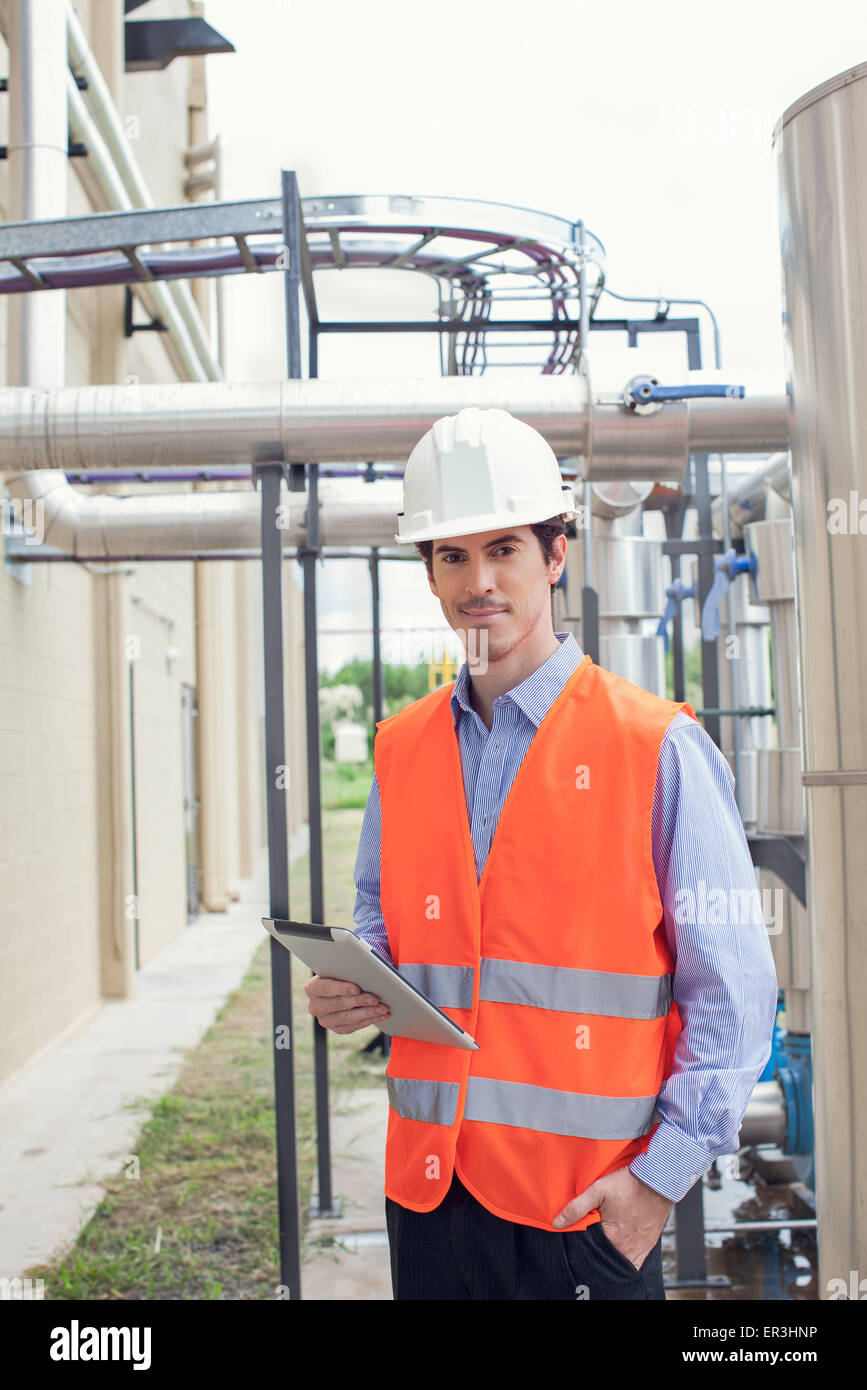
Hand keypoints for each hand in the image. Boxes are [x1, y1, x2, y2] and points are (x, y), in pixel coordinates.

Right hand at [304, 975, 389, 1034]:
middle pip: (339, 1004)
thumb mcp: (339, 970)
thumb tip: (364, 972)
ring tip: (383, 1009)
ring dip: (369, 1013)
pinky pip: (354, 1026)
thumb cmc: (341, 975)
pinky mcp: (336, 1029)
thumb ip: (346, 971)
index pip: (326, 988)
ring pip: (348, 1018)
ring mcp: (325, 1020)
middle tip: (376, 999)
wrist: (338, 988)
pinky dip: (369, 1020)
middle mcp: (315, 1006)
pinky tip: (380, 1016)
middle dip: (360, 1001)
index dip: (342, 988)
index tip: (357, 989)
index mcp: (312, 988)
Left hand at [551, 1166, 672, 1270]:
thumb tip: (556, 1223)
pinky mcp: (648, 1246)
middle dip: (595, 1253)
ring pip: (619, 1262)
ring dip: (610, 1257)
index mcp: (611, 1238)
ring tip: (603, 1245)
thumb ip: (576, 1208)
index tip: (577, 1243)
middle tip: (590, 1242)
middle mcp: (625, 1248)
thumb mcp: (598, 1190)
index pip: (589, 1252)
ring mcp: (639, 1249)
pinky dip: (626, 1261)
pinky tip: (618, 1252)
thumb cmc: (628, 1183)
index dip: (581, 1248)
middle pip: (604, 1259)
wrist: (658, 1180)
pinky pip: (635, 1262)